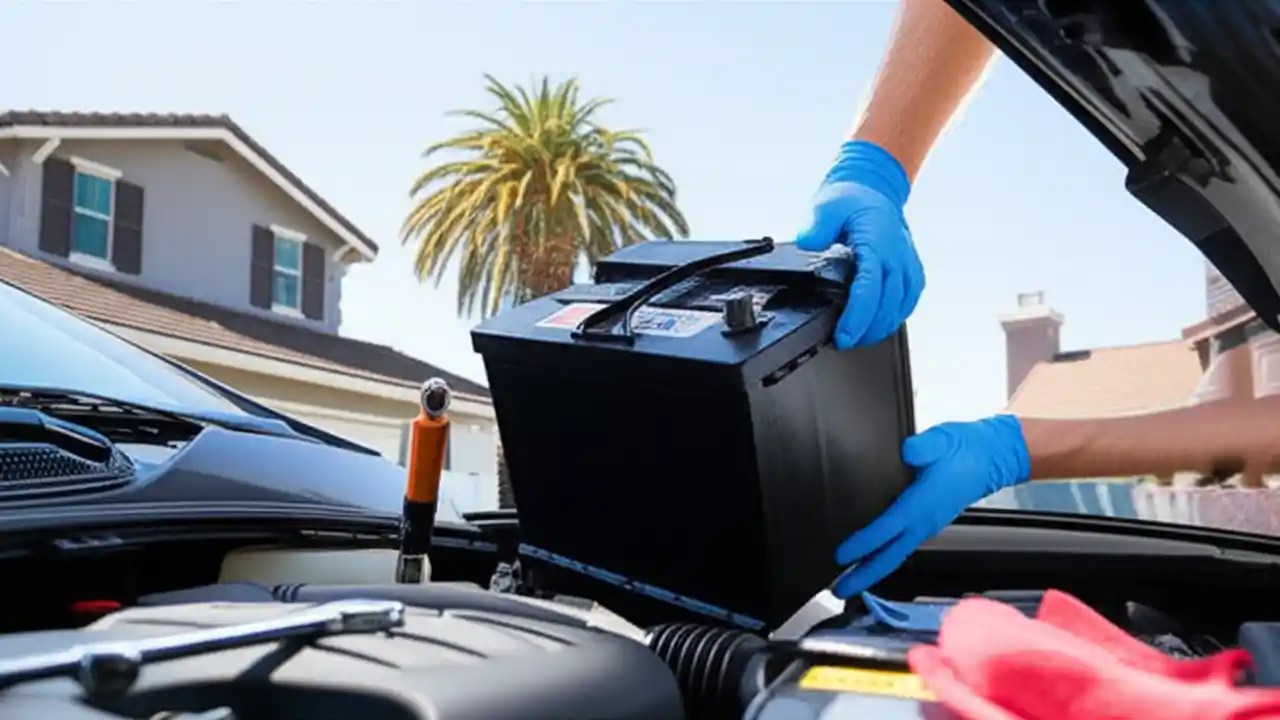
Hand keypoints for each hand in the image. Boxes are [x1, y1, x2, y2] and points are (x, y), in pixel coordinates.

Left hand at [796, 140, 923, 348]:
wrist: (873, 188)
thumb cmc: (850, 199)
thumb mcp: (825, 206)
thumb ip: (816, 227)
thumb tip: (808, 243)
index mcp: (878, 244)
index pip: (870, 290)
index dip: (857, 317)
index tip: (843, 335)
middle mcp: (898, 256)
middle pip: (888, 305)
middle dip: (866, 330)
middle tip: (845, 342)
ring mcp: (908, 263)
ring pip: (902, 306)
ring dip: (882, 327)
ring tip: (859, 339)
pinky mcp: (912, 269)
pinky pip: (910, 299)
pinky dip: (896, 316)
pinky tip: (880, 325)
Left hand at [832, 415, 1030, 598]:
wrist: (991, 458)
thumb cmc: (964, 450)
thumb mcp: (941, 441)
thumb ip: (923, 446)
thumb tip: (908, 451)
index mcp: (922, 505)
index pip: (886, 530)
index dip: (863, 544)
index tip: (841, 556)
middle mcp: (924, 522)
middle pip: (889, 557)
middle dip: (864, 575)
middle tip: (839, 590)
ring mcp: (926, 525)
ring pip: (895, 554)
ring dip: (871, 569)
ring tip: (848, 581)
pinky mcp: (927, 523)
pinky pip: (901, 547)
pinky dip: (883, 557)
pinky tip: (871, 558)